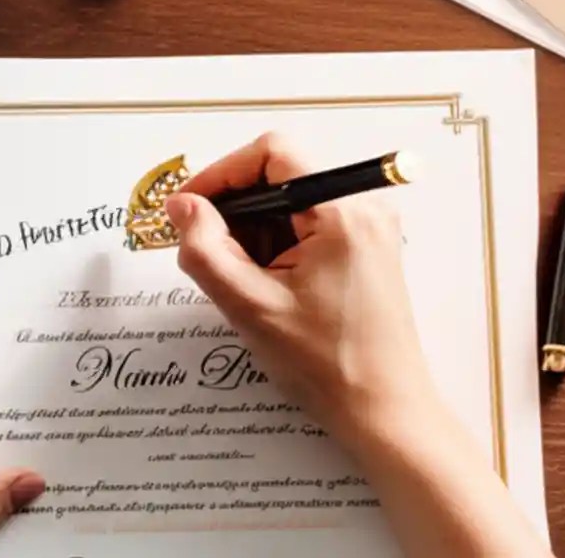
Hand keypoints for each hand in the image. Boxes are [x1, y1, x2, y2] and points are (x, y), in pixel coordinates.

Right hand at [165, 133, 435, 449]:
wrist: (382, 411)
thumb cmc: (327, 365)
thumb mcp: (250, 306)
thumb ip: (206, 249)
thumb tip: (181, 206)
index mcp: (343, 213)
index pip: (273, 153)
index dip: (222, 173)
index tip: (190, 206)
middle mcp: (365, 209)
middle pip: (281, 175)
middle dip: (237, 211)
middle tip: (211, 255)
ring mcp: (369, 229)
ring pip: (292, 204)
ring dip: (256, 233)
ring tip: (246, 283)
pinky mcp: (366, 249)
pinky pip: (309, 226)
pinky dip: (278, 247)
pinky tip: (269, 288)